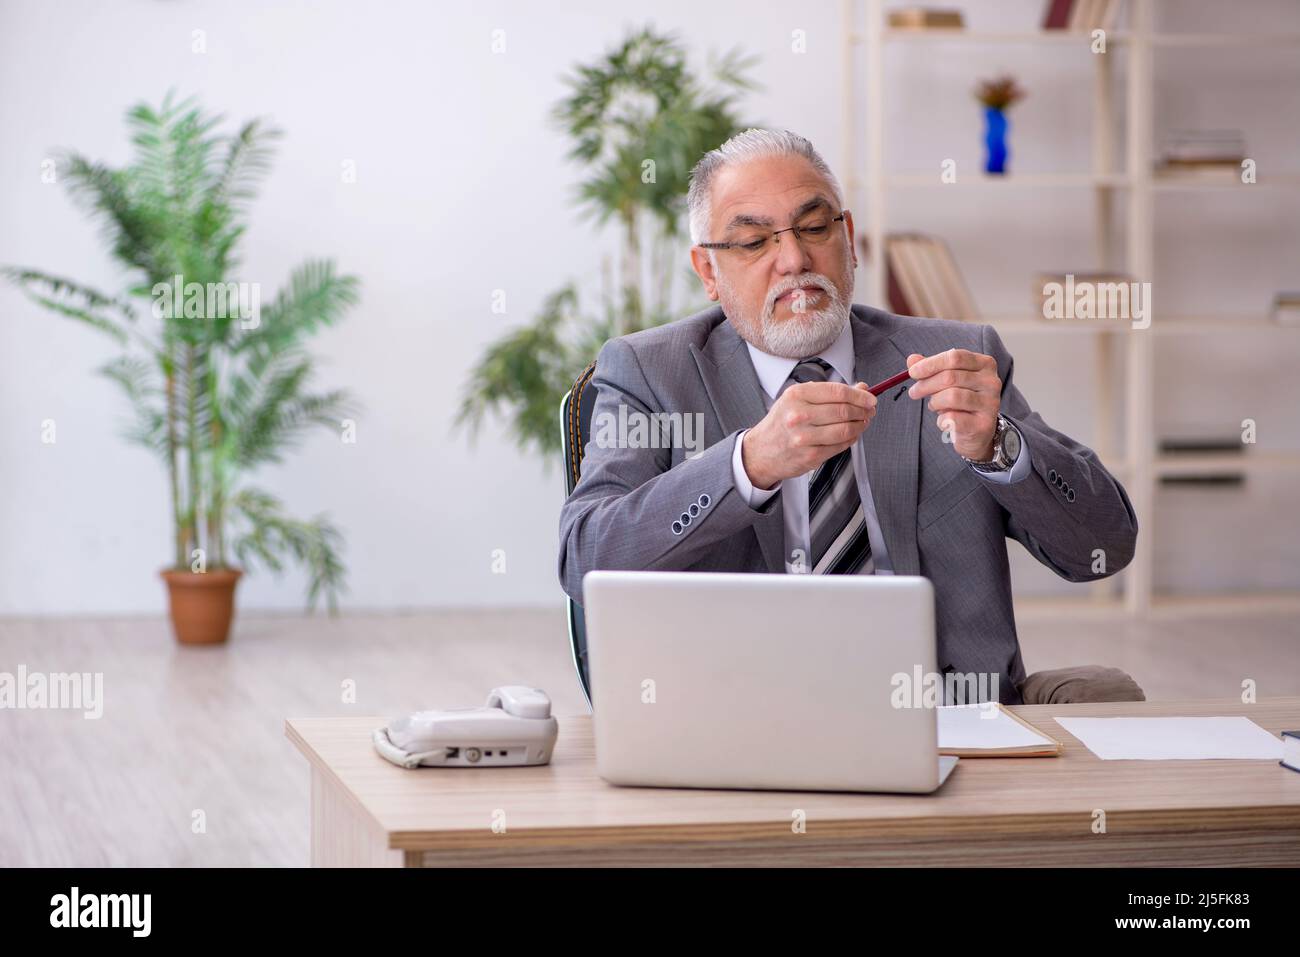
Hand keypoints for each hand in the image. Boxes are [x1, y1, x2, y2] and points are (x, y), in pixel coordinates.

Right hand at [741, 380, 876, 489]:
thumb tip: (861, 388)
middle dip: (863, 410)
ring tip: (863, 422)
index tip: (870, 398)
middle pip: (844, 411)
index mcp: (796, 396)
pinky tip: (851, 434)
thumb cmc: (781, 423)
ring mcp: (804, 438)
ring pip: (845, 430)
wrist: (761, 451)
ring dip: (860, 426)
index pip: (837, 392)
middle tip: (870, 410)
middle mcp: (798, 415)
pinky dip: (851, 439)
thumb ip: (829, 393)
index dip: (860, 395)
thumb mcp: (799, 400)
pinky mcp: (810, 456)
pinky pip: (840, 446)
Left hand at [905, 349, 1000, 459]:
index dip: (931, 364)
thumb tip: (912, 359)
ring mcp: (990, 403)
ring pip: (951, 396)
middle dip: (926, 385)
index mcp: (984, 364)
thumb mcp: (947, 380)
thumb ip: (931, 368)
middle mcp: (991, 381)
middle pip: (950, 377)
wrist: (976, 431)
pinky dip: (941, 419)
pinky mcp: (984, 423)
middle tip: (914, 392)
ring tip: (934, 405)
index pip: (955, 357)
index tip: (912, 372)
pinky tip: (944, 420)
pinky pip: (952, 418)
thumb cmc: (961, 401)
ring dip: (935, 402)